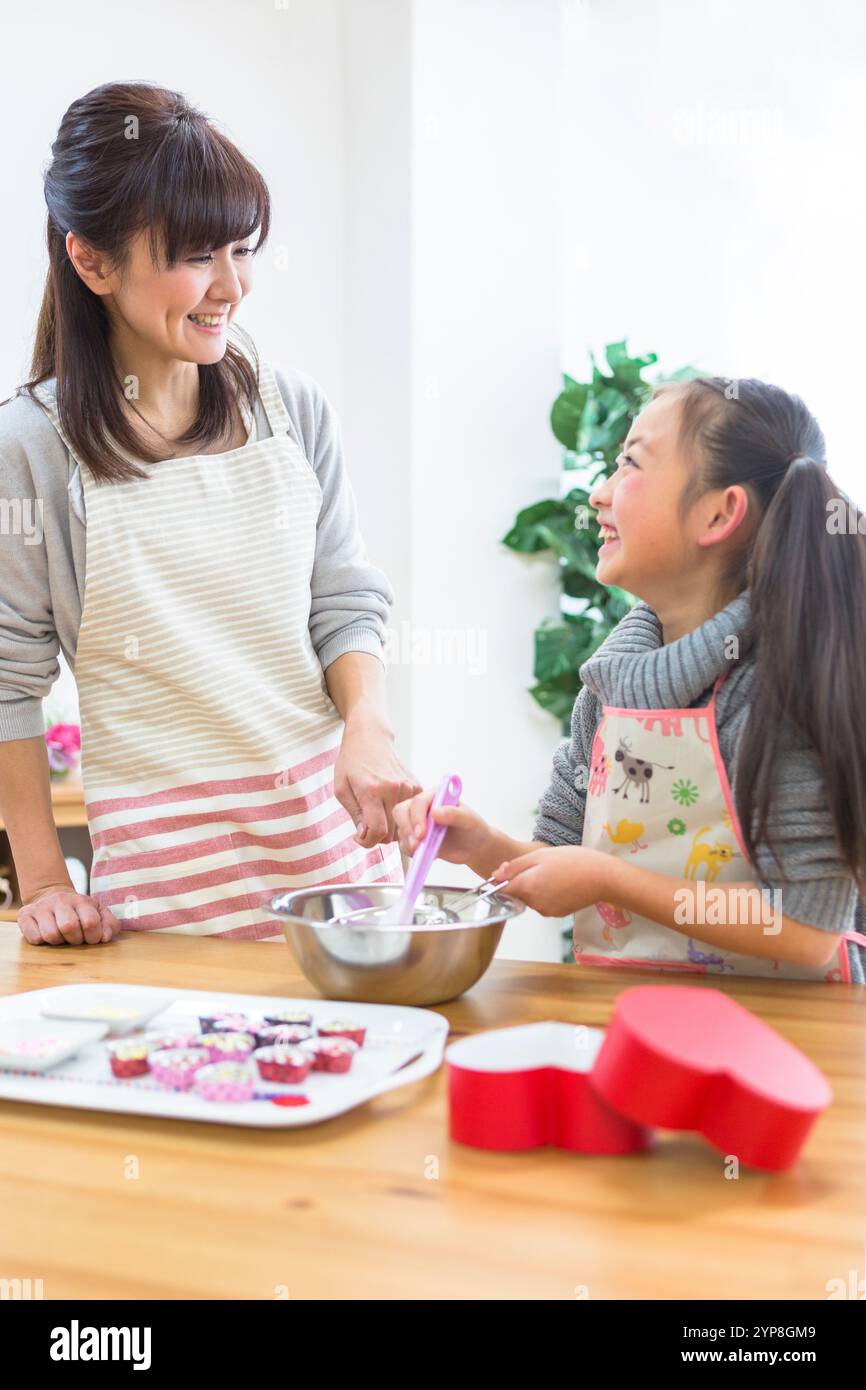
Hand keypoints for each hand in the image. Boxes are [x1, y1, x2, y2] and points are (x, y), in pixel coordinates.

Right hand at [17, 883, 122, 945]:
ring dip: (59, 942)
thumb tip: (105, 937)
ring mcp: (41, 907)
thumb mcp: (99, 913)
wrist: (51, 896)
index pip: (90, 922)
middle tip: (75, 938)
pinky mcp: (25, 916)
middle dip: (75, 940)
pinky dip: (42, 942)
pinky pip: (34, 938)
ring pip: (51, 935)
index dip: (93, 936)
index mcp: (81, 901)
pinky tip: (46, 935)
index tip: (91, 938)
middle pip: (69, 927)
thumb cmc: (79, 911)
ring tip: (61, 936)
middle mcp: (60, 900)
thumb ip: (110, 924)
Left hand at [334, 721, 420, 847]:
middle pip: (392, 833)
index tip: (360, 837)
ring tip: (378, 816)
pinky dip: (401, 818)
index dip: (367, 841)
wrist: (370, 738)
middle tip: (367, 826)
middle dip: (378, 836)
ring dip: (391, 829)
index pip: (378, 831)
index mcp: (372, 790)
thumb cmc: (352, 762)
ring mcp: (408, 787)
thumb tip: (365, 838)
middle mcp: (394, 789)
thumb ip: (355, 815)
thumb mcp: (341, 789)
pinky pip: (411, 814)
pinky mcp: (416, 786)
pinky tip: (388, 807)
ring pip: (403, 826)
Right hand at [393, 787, 492, 865]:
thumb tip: (435, 811)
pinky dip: (409, 850)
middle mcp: (423, 807)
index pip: (418, 802)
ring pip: (401, 828)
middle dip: (407, 828)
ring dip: (407, 841)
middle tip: (417, 844)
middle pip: (402, 811)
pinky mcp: (415, 837)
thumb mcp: (469, 820)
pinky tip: (423, 853)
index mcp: (436, 796)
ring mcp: (417, 822)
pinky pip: (403, 843)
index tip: (422, 833)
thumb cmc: (473, 828)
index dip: (417, 817)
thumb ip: (454, 814)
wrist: (474, 847)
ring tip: (421, 851)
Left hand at [490, 846, 610, 916]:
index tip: (513, 869)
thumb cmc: (573, 861)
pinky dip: (548, 894)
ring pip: (531, 899)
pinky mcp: (557, 914)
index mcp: (527, 887)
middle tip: (542, 866)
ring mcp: (546, 911)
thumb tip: (495, 875)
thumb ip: (515, 867)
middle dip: (524, 881)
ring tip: (555, 873)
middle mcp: (534, 904)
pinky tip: (562, 883)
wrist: (603, 877)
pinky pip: (543, 903)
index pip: (502, 889)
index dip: (503, 879)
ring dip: (536, 887)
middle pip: (517, 894)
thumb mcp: (540, 856)